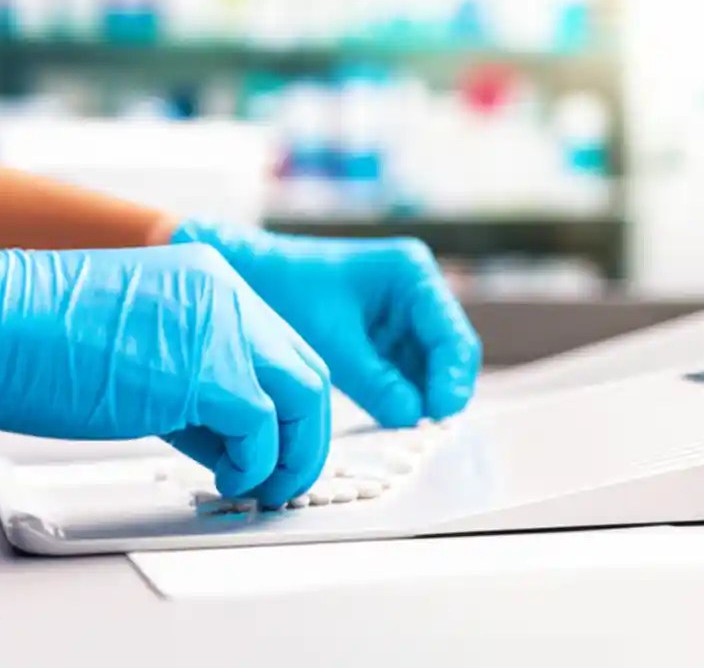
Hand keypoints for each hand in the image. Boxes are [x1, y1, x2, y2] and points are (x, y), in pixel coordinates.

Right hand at [0, 224, 329, 505]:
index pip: (278, 347)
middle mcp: (226, 297)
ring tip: (265, 488)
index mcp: (208, 283)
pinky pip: (262, 429)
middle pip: (305, 371)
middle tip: (285, 475)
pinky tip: (230, 483)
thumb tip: (229, 443)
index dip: (283, 406)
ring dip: (294, 454)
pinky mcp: (208, 373)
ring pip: (303, 397)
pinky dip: (255, 465)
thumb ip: (191, 389)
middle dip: (306, 433)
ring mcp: (222, 329)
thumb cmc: (30, 341)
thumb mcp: (134, 355)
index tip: (272, 446)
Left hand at [174, 221, 481, 427]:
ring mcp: (406, 313)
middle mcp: (418, 290)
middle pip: (452, 351)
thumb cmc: (289, 298)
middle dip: (442, 390)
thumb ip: (379, 384)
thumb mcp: (335, 346)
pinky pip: (410, 370)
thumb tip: (415, 419)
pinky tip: (394, 417)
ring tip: (410, 428)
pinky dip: (406, 394)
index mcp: (412, 275)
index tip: (438, 415)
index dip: (453, 379)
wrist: (251, 279)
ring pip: (434, 365)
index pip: (452, 335)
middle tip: (428, 429)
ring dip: (425, 396)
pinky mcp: (390, 334)